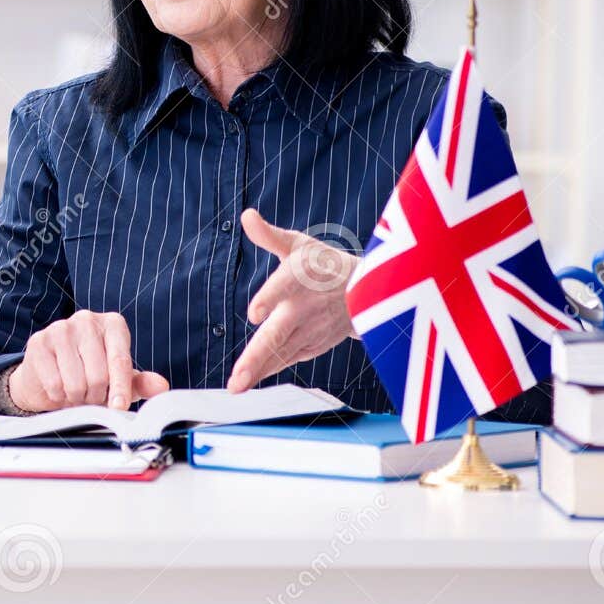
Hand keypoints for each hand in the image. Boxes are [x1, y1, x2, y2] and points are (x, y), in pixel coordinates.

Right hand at [7, 310, 169, 412]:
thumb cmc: (89, 373)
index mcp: (112, 324)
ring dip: (77, 397)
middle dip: (96, 396)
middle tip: (92, 396)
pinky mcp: (39, 342)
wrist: (47, 373)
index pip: (120, 360)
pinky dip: (59, 396)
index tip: (119, 407)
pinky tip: (60, 389)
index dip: (120, 388)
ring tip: (77, 392)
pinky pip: (55, 383)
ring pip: (76, 382)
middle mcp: (87, 320)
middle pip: (98, 375)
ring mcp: (60, 329)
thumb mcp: (119, 378)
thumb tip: (161, 386)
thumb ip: (141, 382)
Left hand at [227, 209, 357, 392]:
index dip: (269, 298)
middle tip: (236, 378)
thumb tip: (246, 216)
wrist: (367, 293)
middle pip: (278, 334)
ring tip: (236, 387)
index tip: (254, 313)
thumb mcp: (299, 245)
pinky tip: (248, 381)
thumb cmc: (322, 265)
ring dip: (257, 371)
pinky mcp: (312, 345)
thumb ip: (269, 235)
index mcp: (300, 278)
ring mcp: (309, 331)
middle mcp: (304, 308)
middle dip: (256, 357)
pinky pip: (286, 359)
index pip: (283, 287)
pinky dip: (268, 371)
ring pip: (280, 353)